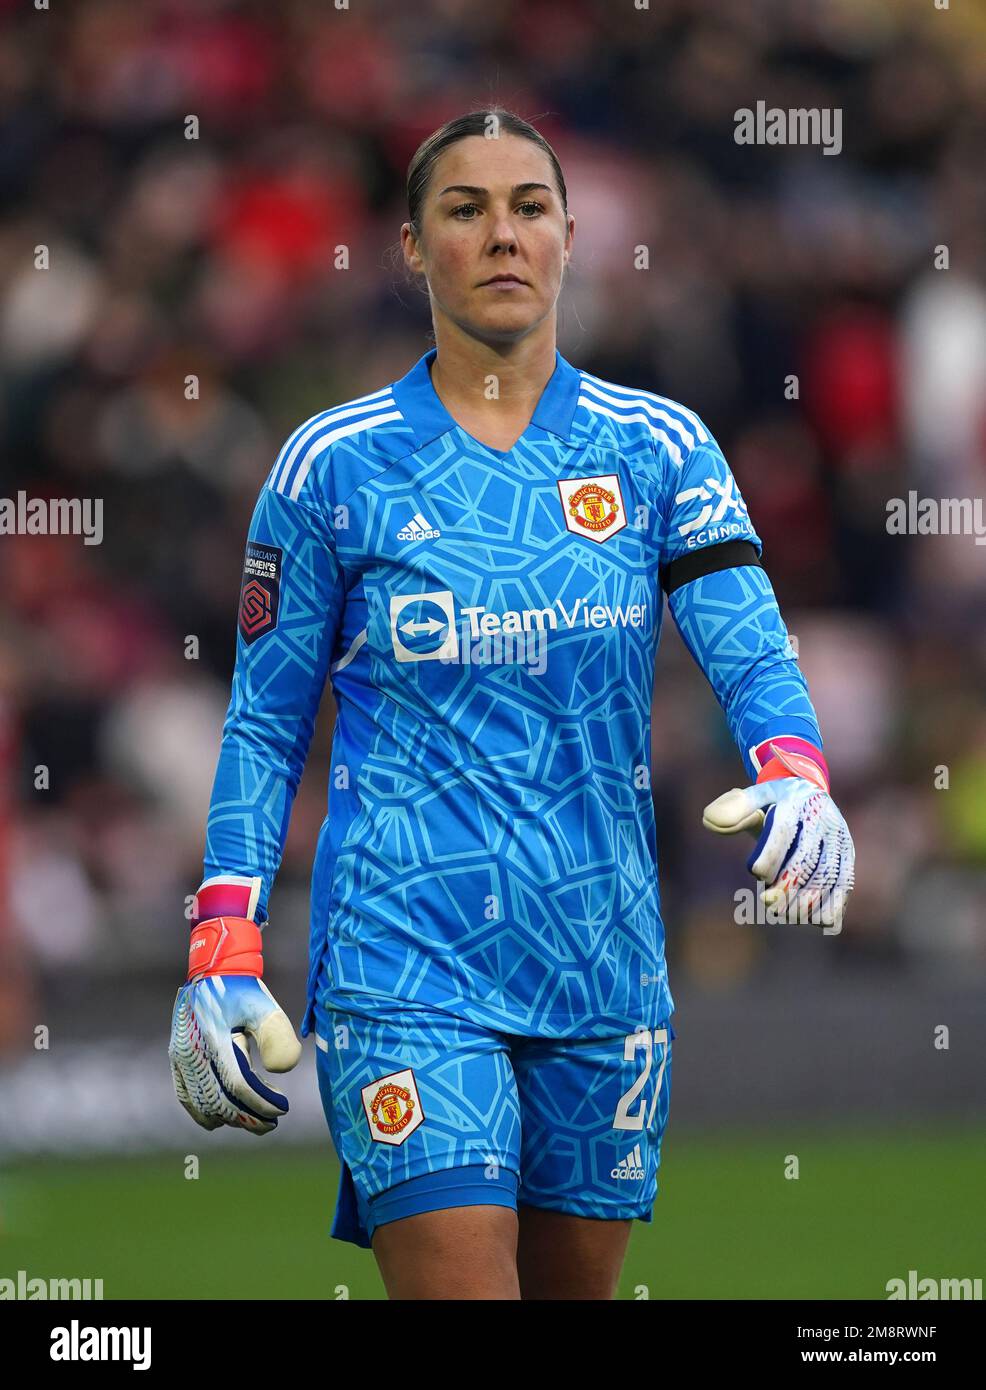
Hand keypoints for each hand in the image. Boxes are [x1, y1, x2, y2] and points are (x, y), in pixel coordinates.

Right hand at [169, 916, 301, 1134]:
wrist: (213, 970)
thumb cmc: (242, 990)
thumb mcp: (264, 1006)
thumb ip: (276, 1034)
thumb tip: (282, 1070)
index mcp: (213, 1038)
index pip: (238, 1085)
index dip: (261, 1103)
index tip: (283, 1108)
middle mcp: (191, 1051)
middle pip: (219, 1100)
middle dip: (249, 1117)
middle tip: (273, 1121)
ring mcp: (179, 1057)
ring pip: (201, 1104)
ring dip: (228, 1118)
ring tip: (255, 1121)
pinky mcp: (176, 1059)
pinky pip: (186, 1096)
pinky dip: (203, 1113)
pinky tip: (223, 1119)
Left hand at [702, 776, 854, 929]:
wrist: (811, 796)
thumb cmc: (775, 803)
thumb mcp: (755, 797)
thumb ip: (733, 809)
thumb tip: (708, 820)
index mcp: (796, 802)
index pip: (783, 830)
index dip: (770, 854)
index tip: (754, 872)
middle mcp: (822, 821)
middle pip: (806, 858)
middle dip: (787, 885)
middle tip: (768, 903)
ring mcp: (838, 841)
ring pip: (827, 876)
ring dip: (808, 901)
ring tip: (787, 915)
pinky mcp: (847, 858)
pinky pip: (843, 885)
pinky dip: (832, 905)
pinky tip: (817, 921)